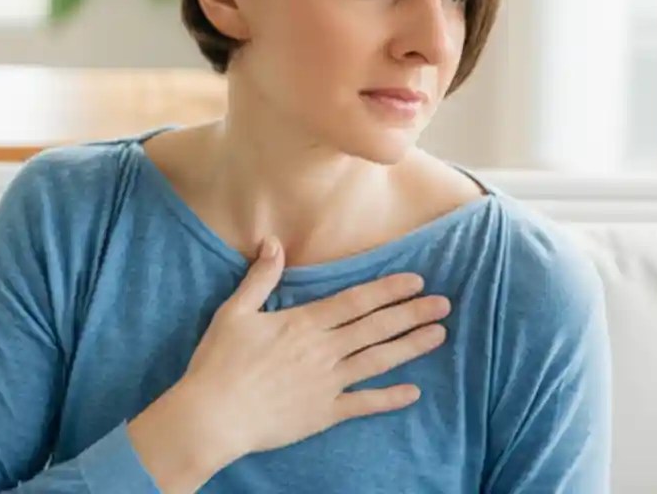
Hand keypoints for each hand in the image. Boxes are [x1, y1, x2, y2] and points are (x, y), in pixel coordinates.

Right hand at [187, 235, 448, 454]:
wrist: (213, 416)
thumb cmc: (218, 363)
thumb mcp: (235, 312)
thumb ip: (260, 277)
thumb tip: (272, 241)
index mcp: (304, 324)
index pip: (356, 301)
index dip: (388, 289)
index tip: (415, 281)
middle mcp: (323, 350)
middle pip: (376, 327)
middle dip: (412, 313)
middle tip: (444, 304)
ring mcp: (327, 383)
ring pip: (378, 360)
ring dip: (411, 346)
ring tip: (439, 335)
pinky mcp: (324, 413)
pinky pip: (363, 404)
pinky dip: (389, 398)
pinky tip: (414, 392)